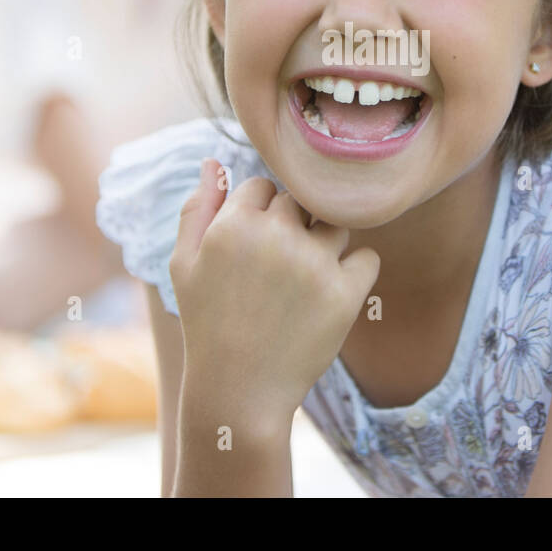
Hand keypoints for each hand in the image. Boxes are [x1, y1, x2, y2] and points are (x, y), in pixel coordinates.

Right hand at [171, 158, 379, 429]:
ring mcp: (314, 263)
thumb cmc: (207, 323)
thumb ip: (197, 207)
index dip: (259, 217)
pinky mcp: (345, 293)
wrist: (239, 390)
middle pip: (302, 201)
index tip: (253, 253)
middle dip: (293, 228)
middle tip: (276, 272)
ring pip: (336, 224)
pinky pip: (367, 258)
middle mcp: (276, 235)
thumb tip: (213, 160)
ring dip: (324, 246)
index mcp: (235, 223)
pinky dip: (355, 274)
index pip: (264, 186)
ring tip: (300, 285)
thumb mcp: (184, 264)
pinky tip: (328, 296)